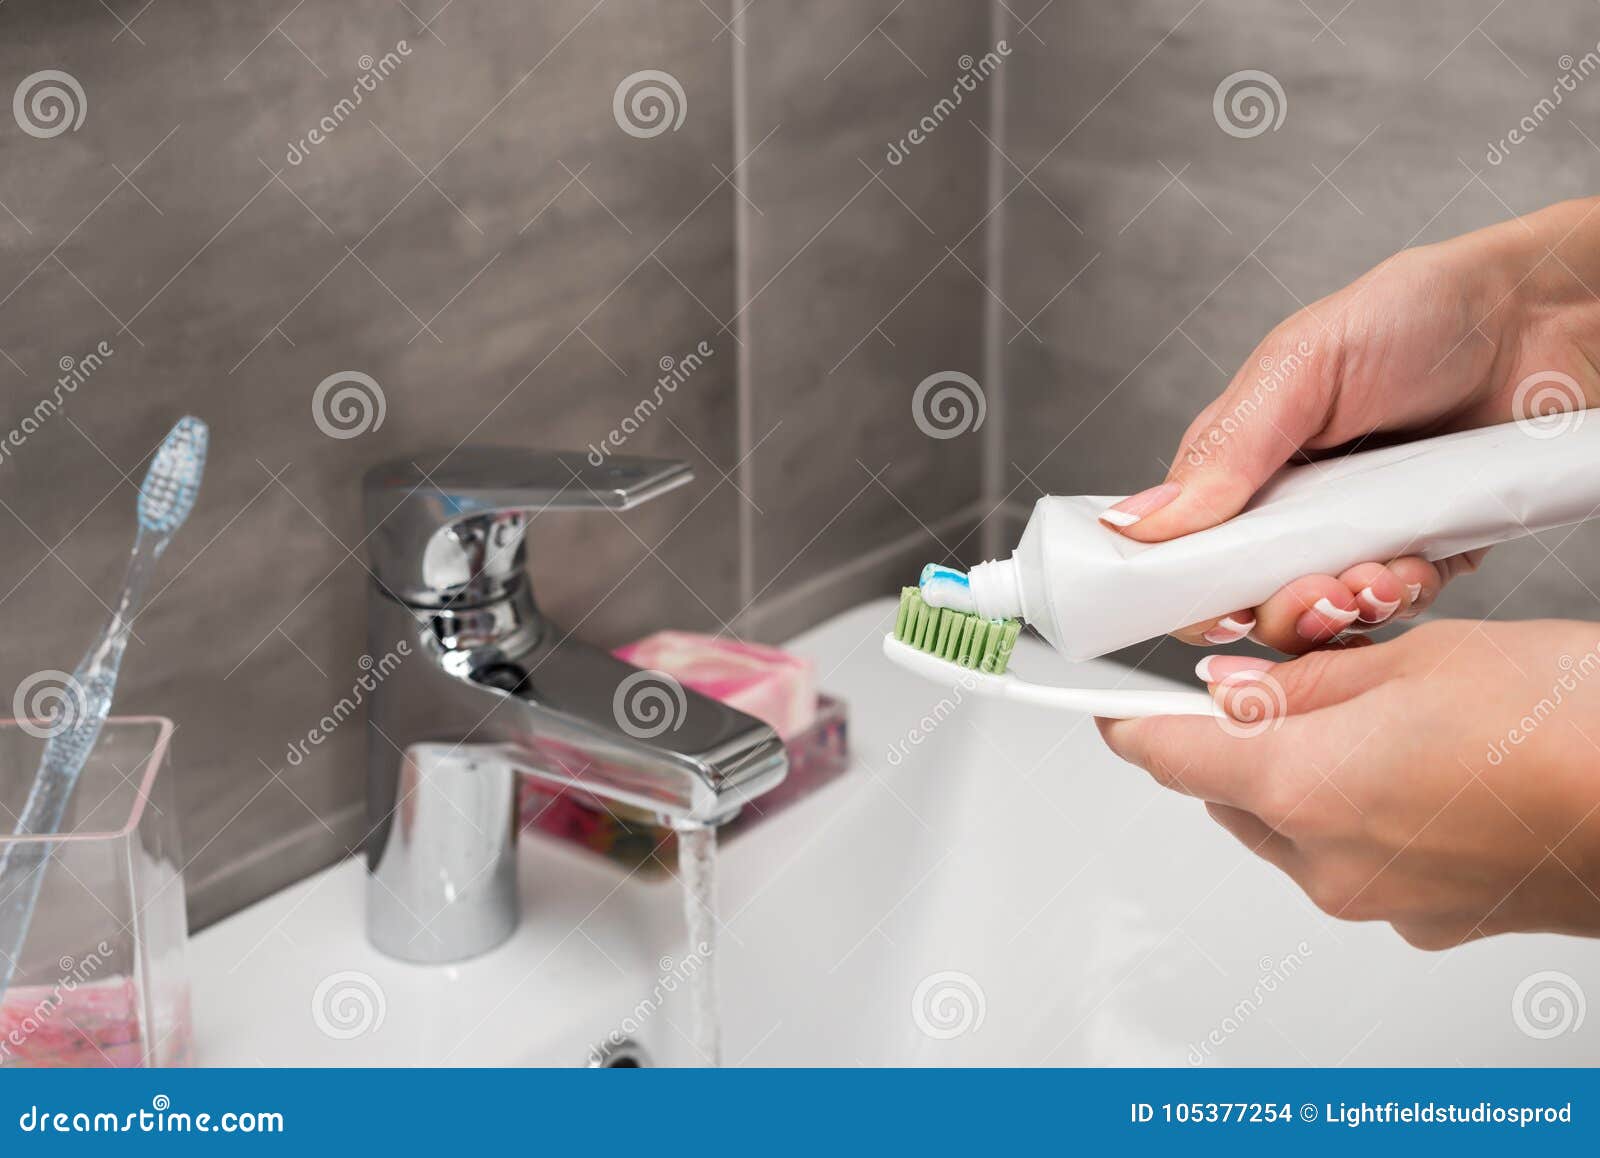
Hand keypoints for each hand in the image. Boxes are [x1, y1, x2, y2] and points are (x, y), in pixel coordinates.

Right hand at [1098, 197, 1599, 651]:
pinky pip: (1395, 608)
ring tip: (1367, 578)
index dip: (1184, 589)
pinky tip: (1409, 568)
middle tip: (1305, 592)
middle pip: (1248, 596)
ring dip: (1337, 612)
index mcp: (1242, 461)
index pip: (1184, 548)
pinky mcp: (1423, 552)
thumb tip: (1135, 522)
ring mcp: (1357, 532)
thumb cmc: (1420, 313)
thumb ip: (1223, 451)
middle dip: (1271, 609)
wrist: (1550, 317)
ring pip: (1320, 614)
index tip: (1205, 603)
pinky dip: (1399, 601)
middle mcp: (1293, 505)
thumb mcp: (1300, 367)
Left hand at [1098, 620, 1599, 945]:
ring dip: (1297, 776)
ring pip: (1287, 829)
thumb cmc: (1570, 721)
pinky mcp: (1427, 918)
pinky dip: (1356, 815)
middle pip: (1225, 793)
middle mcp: (1326, 862)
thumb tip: (1236, 689)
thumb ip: (1303, 683)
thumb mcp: (1416, 658)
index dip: (1125, 716)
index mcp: (1301, 787)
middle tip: (1274, 680)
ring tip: (1374, 717)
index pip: (1162, 754)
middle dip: (1231, 737)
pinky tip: (1419, 769)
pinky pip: (1352, 860)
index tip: (1102, 695)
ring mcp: (1379, 900)